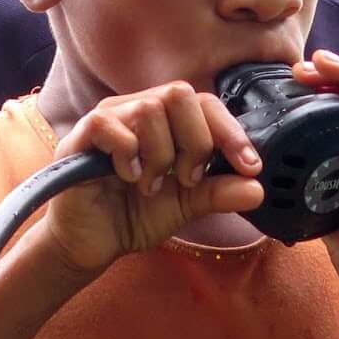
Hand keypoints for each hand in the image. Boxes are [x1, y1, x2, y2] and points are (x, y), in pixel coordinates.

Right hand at [43, 81, 264, 271]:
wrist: (91, 244)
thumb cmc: (133, 215)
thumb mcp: (185, 206)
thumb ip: (218, 193)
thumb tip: (258, 189)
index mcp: (166, 121)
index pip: (206, 103)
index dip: (231, 132)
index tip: (249, 167)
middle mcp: (136, 110)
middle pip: (180, 94)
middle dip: (195, 141)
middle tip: (186, 178)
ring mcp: (108, 119)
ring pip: (149, 109)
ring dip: (159, 155)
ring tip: (150, 185)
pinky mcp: (80, 137)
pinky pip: (109, 126)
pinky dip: (126, 155)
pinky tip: (127, 178)